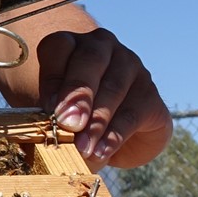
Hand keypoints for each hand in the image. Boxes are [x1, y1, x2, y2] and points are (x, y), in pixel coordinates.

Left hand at [34, 28, 170, 168]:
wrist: (112, 138)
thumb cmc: (73, 117)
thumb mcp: (55, 112)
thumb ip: (51, 115)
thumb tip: (50, 132)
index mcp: (72, 44)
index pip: (60, 47)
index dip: (52, 77)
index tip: (47, 107)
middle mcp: (103, 47)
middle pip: (91, 60)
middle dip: (78, 94)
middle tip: (69, 124)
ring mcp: (131, 66)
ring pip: (114, 88)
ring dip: (96, 121)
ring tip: (82, 148)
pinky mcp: (150, 94)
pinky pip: (132, 113)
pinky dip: (115, 135)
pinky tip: (101, 152)